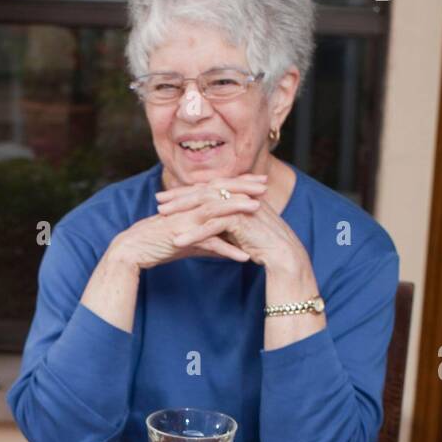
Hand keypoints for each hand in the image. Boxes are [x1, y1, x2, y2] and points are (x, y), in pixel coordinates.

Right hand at [112, 175, 267, 270]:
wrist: (133, 250)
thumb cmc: (159, 244)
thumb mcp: (189, 240)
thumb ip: (209, 240)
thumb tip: (229, 247)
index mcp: (191, 204)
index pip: (219, 188)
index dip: (240, 183)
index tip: (260, 181)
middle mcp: (189, 207)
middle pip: (220, 192)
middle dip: (244, 187)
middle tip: (265, 184)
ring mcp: (186, 219)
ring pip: (215, 210)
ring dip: (238, 208)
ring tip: (259, 209)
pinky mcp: (182, 235)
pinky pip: (208, 241)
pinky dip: (227, 249)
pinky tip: (243, 257)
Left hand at [162, 184, 309, 274]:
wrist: (282, 254)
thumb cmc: (260, 242)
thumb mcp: (238, 227)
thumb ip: (223, 218)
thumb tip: (205, 219)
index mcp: (238, 192)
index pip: (207, 187)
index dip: (186, 191)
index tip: (166, 196)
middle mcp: (239, 194)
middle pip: (203, 191)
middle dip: (179, 196)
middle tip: (158, 201)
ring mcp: (240, 205)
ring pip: (205, 205)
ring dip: (182, 212)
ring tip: (163, 219)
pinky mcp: (241, 220)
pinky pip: (213, 225)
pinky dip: (194, 233)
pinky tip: (178, 241)